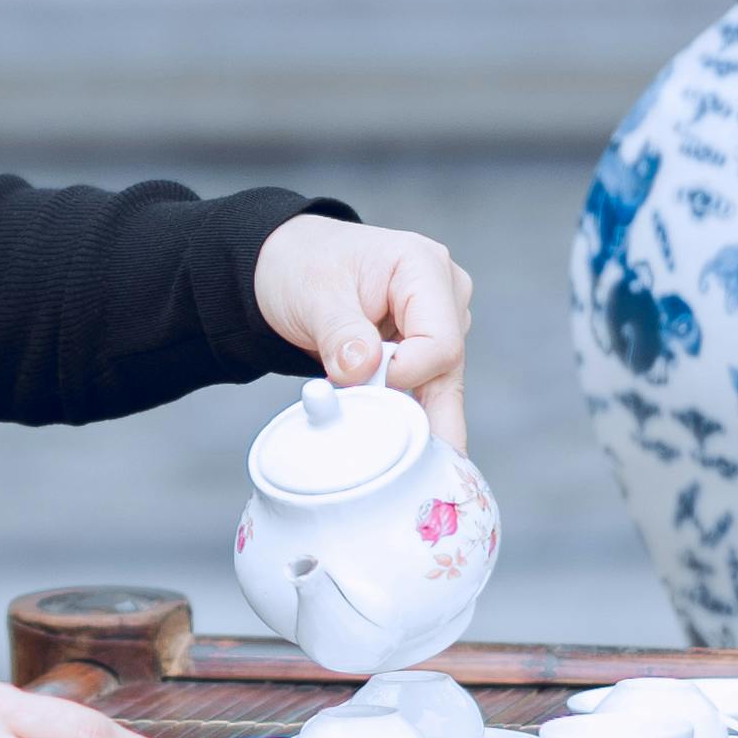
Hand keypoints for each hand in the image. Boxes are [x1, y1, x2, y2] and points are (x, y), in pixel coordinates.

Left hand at [253, 215, 476, 455]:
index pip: (439, 340)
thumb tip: (362, 370)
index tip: (363, 386)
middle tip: (422, 472)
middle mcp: (444, 293)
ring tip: (399, 457)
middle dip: (429, 417)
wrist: (288, 265)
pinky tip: (405, 450)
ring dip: (416, 418)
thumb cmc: (304, 267)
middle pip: (448, 367)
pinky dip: (409, 414)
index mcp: (424, 267)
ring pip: (441, 383)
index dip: (405, 374)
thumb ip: (340, 334)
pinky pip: (426, 387)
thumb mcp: (313, 295)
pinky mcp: (425, 346)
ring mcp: (438, 321)